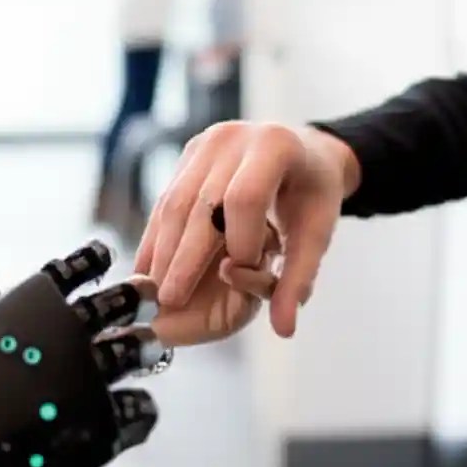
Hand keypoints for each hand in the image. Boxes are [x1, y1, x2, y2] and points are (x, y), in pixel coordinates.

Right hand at [0, 242, 164, 466]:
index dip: (94, 261)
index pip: (78, 266)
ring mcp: (87, 380)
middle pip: (124, 303)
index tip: (104, 262)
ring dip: (145, 350)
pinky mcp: (97, 430)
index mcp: (27, 303)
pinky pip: (140, 412)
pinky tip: (134, 410)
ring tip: (149, 352)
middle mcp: (66, 333)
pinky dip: (140, 408)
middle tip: (144, 304)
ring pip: (140, 352)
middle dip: (135, 300)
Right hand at [136, 122, 359, 337]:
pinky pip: (168, 197)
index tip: (238, 273)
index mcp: (275, 145)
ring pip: (177, 201)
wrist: (304, 154)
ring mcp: (207, 141)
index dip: (238, 239)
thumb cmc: (313, 196)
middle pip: (202, 201)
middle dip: (185, 255)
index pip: (245, 197)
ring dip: (163, 249)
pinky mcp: (189, 152)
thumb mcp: (316, 234)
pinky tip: (149, 265)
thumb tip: (284, 329)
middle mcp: (234, 137)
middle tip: (170, 300)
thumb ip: (299, 279)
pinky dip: (158, 234)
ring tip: (154, 289)